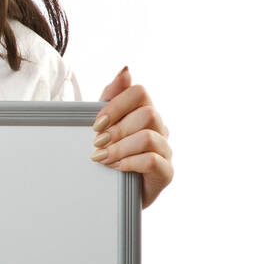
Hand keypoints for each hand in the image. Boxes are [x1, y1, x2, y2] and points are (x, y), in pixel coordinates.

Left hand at [91, 66, 172, 208]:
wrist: (114, 194)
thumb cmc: (110, 154)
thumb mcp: (104, 124)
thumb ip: (111, 97)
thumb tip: (126, 69)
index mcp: (145, 112)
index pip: (139, 92)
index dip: (117, 104)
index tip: (97, 122)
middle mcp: (160, 128)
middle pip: (147, 113)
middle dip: (117, 128)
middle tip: (97, 143)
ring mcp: (165, 150)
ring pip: (148, 137)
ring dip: (120, 147)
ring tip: (102, 158)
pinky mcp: (166, 172)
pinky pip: (152, 160)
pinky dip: (129, 162)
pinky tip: (116, 168)